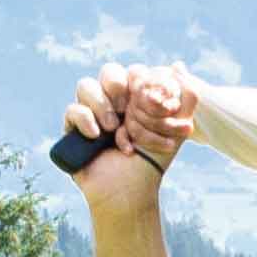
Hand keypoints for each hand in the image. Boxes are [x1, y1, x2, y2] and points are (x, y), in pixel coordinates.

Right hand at [68, 65, 200, 170]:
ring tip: (112, 128)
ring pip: (85, 85)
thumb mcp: (175, 130)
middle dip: (116, 83)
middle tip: (125, 106)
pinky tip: (96, 135)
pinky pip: (72, 109)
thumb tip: (178, 65)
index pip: (133, 72)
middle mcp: (112, 102)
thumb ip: (184, 100)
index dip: (138, 80)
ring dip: (101, 103)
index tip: (146, 99)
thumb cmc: (152, 161)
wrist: (129, 191)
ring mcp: (91, 114)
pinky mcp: (73, 128)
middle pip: (108, 72)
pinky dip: (85, 118)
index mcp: (135, 99)